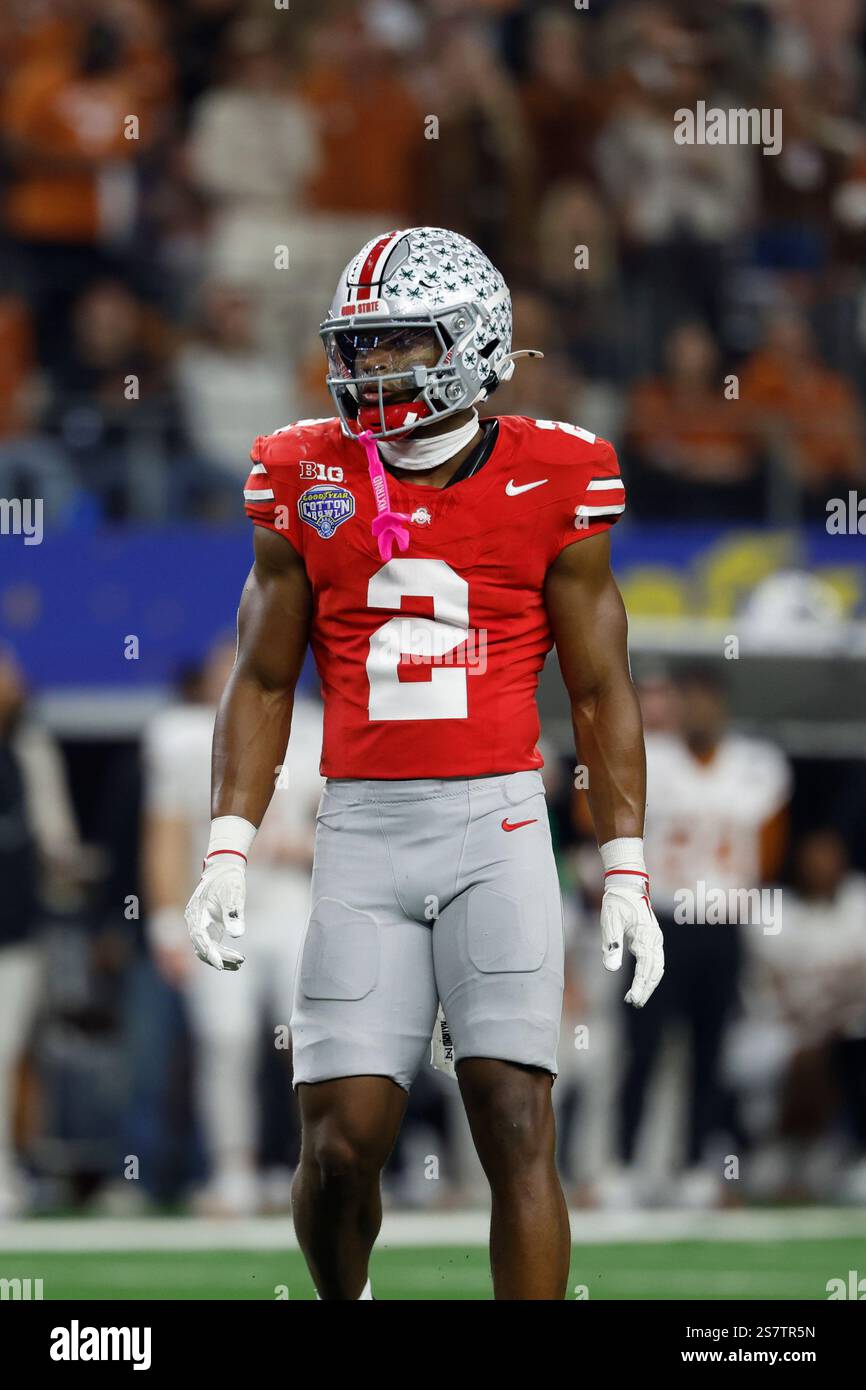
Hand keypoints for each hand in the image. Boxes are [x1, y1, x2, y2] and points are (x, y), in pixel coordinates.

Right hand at [184, 856, 245, 970]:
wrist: (224, 868)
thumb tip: (236, 935)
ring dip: (222, 957)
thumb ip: (234, 914)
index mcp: (196, 912)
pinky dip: (223, 953)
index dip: (209, 952)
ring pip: (206, 949)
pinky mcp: (208, 927)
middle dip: (219, 957)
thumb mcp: (234, 895)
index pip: (200, 937)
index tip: (220, 965)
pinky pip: (212, 946)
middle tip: (239, 962)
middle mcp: (195, 920)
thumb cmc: (228, 880)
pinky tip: (237, 960)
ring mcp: (200, 925)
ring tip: (240, 963)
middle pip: (202, 947)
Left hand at [600, 880, 663, 1006]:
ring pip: (657, 967)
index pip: (645, 966)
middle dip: (646, 988)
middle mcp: (655, 938)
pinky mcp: (652, 938)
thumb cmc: (617, 901)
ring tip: (636, 998)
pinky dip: (650, 974)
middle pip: (655, 970)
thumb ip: (611, 945)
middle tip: (635, 1003)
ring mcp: (656, 939)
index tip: (633, 999)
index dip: (640, 985)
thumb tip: (612, 969)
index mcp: (645, 935)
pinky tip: (641, 983)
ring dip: (648, 983)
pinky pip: (655, 961)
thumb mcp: (609, 921)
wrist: (627, 884)